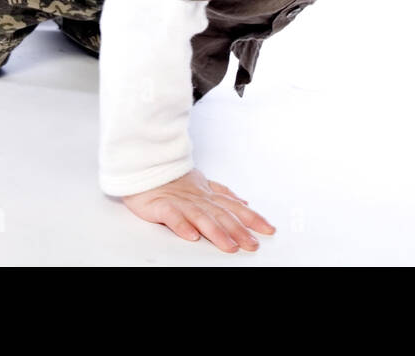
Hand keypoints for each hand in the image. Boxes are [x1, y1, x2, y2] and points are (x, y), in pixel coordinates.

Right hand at [120, 167, 275, 252]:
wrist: (146, 168)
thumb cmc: (174, 181)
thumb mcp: (204, 185)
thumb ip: (224, 194)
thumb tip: (245, 202)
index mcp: (209, 195)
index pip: (235, 207)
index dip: (253, 218)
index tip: (269, 229)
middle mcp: (199, 198)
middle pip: (222, 215)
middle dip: (239, 230)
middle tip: (252, 244)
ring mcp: (181, 202)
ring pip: (202, 218)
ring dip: (217, 232)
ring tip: (230, 246)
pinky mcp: (162, 206)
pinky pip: (173, 217)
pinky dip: (183, 226)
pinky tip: (192, 237)